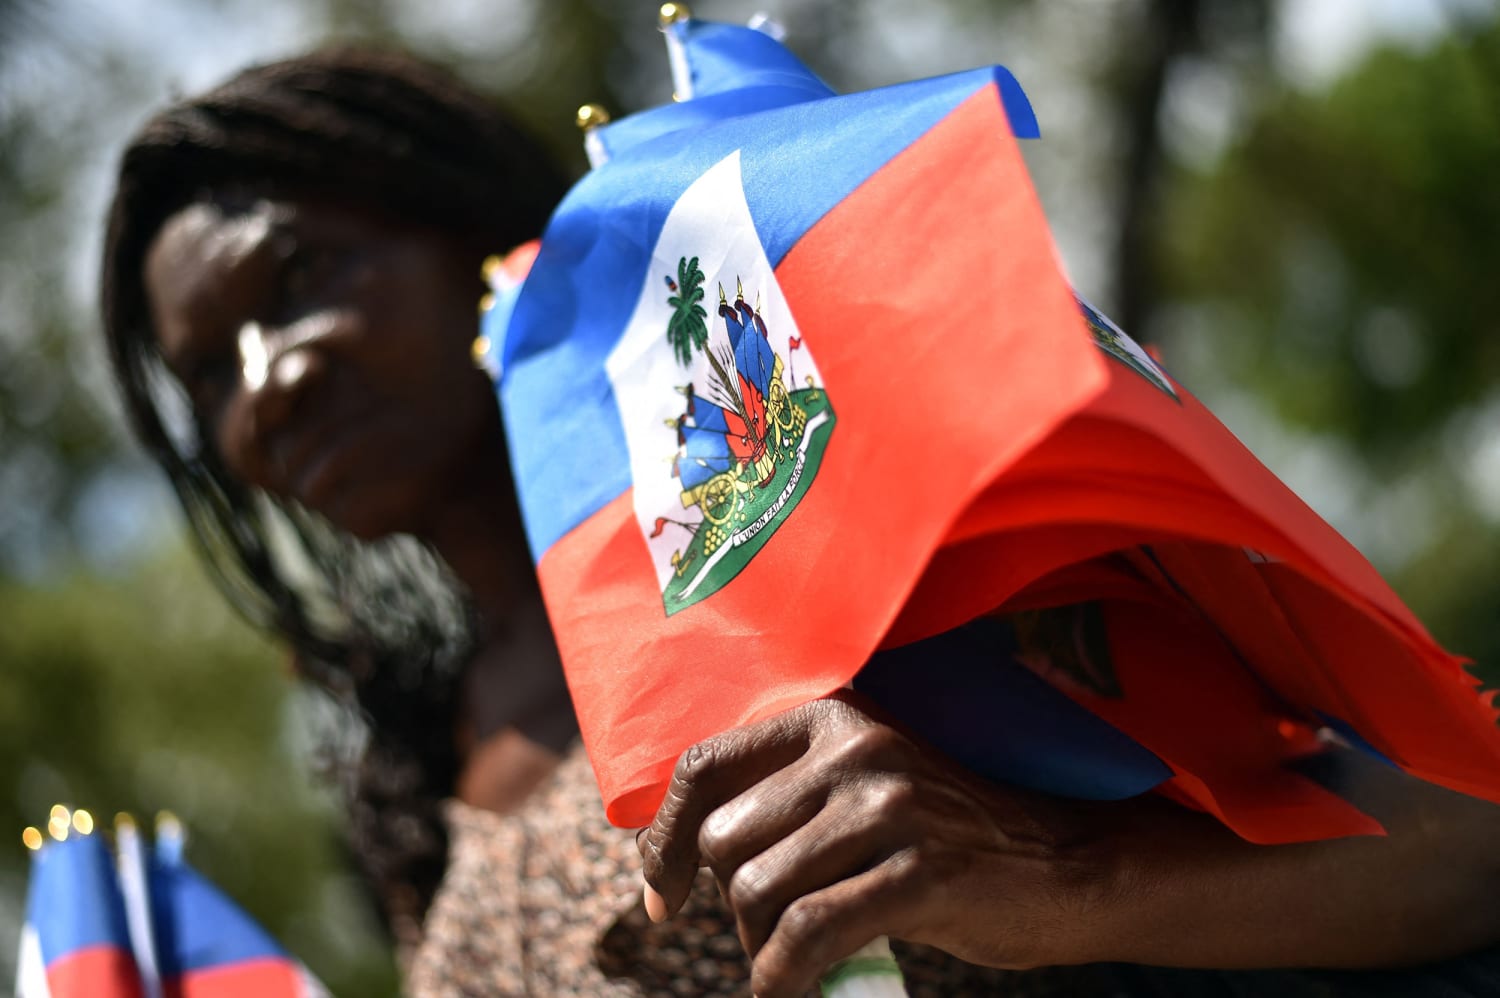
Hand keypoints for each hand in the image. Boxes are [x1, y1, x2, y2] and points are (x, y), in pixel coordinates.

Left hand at [637, 694, 1110, 997]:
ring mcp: (888, 807)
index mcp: (831, 716)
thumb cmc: (942, 836)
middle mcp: (854, 747)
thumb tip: (671, 856)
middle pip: (725, 840)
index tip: (664, 897)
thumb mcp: (862, 787)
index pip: (704, 768)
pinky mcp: (918, 873)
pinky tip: (788, 992)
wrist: (1065, 864)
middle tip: (765, 935)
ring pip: (756, 890)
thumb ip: (782, 799)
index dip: (665, 840)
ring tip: (789, 961)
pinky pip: (805, 935)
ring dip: (757, 945)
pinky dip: (780, 978)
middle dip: (730, 903)